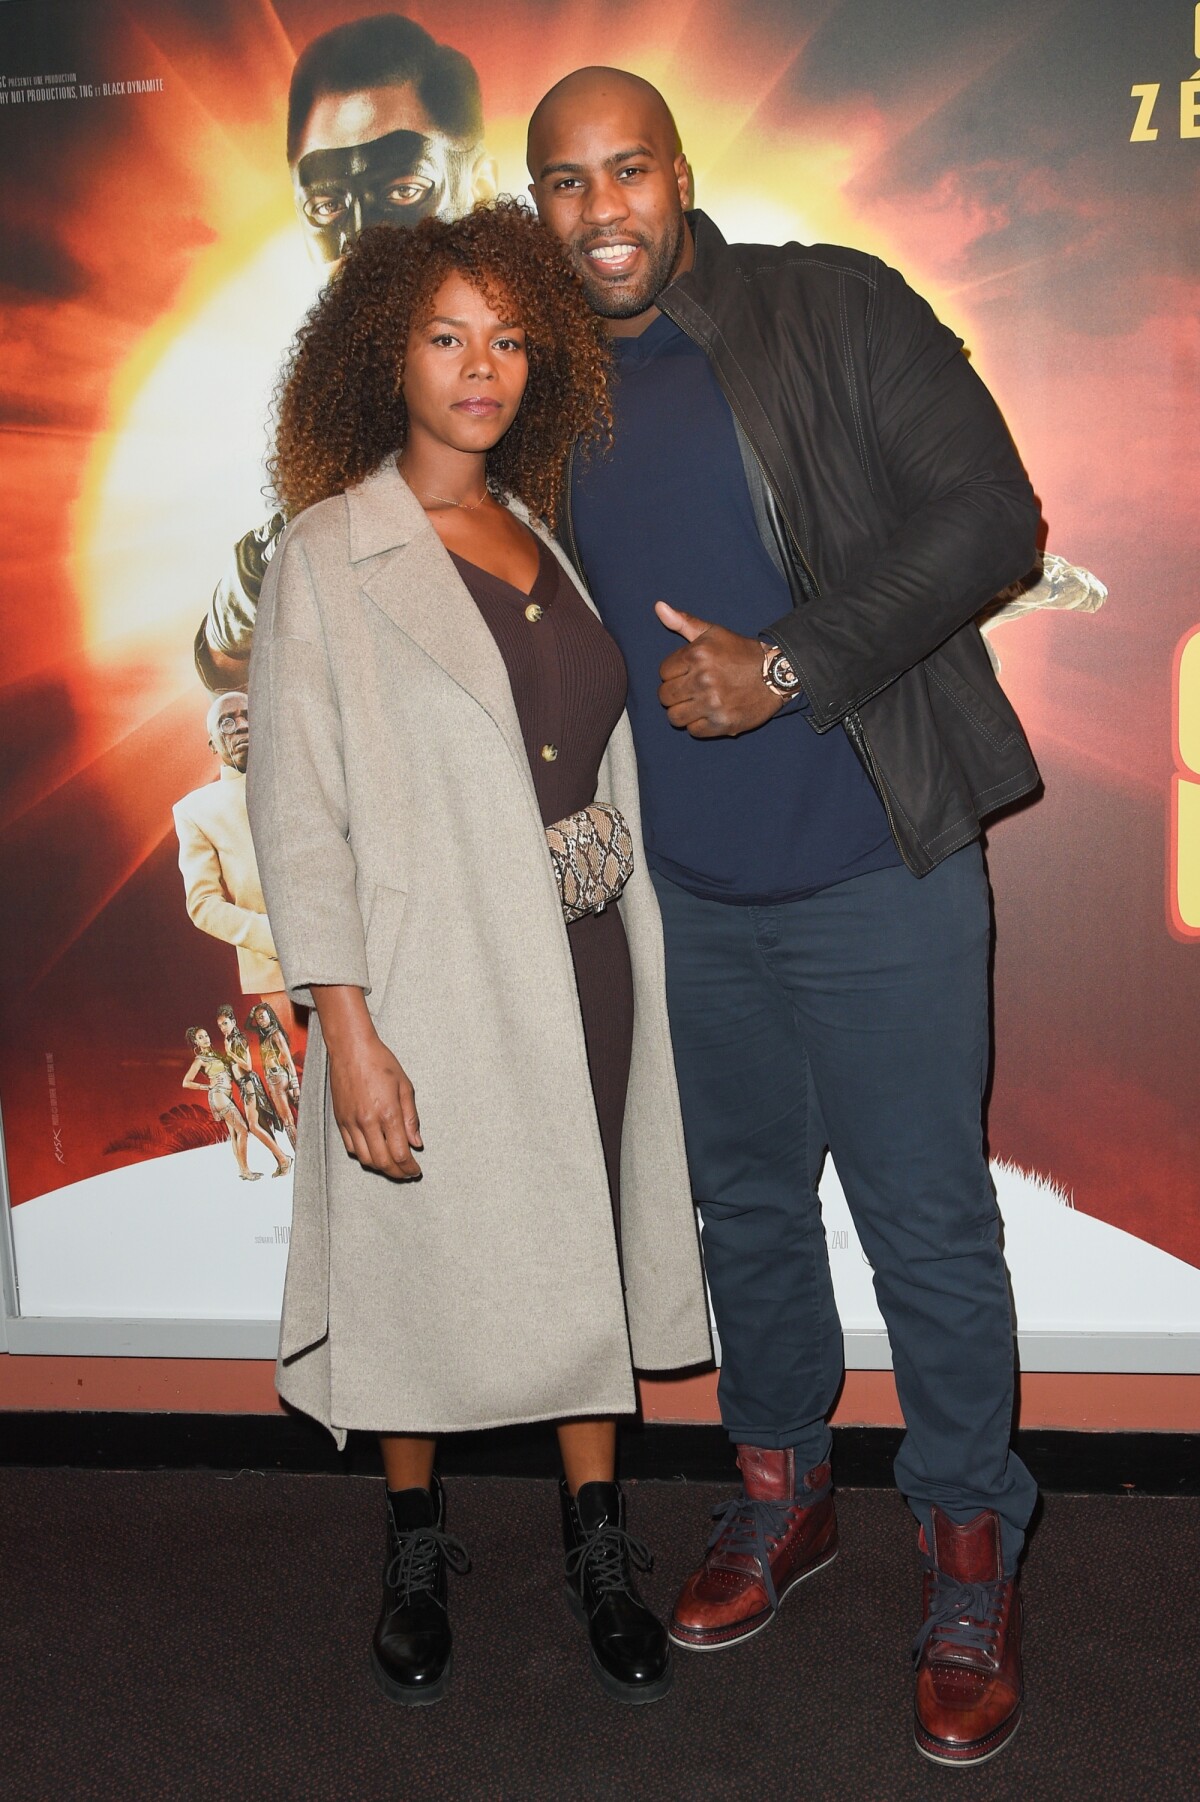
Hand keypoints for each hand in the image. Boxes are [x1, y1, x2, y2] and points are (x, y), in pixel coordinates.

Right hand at [327, 1028, 422, 1179]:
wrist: (351, 1049)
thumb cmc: (381, 1062)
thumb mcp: (405, 1086)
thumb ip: (411, 1118)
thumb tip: (417, 1143)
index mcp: (388, 1113)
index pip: (400, 1153)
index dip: (410, 1167)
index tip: (416, 1170)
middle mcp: (368, 1122)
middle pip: (383, 1162)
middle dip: (397, 1173)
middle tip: (407, 1173)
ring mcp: (351, 1122)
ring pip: (365, 1159)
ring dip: (380, 1167)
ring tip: (392, 1166)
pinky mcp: (340, 1120)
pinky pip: (350, 1148)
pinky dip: (363, 1156)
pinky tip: (374, 1153)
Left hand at [656, 603, 785, 736]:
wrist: (776, 674)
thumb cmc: (741, 653)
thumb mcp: (713, 633)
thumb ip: (683, 622)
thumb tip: (658, 606)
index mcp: (697, 655)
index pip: (663, 673)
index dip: (674, 674)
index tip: (688, 674)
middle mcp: (703, 679)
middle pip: (665, 696)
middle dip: (675, 694)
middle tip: (691, 691)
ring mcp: (712, 703)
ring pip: (674, 717)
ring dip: (683, 712)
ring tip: (696, 704)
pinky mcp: (722, 723)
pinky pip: (693, 731)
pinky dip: (698, 725)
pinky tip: (709, 714)